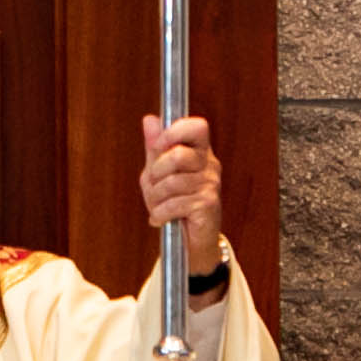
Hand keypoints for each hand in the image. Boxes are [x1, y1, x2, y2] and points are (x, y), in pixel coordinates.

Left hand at [139, 115, 224, 284]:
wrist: (190, 240)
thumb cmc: (175, 203)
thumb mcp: (158, 173)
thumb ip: (155, 148)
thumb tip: (150, 119)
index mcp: (199, 152)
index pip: (197, 127)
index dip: (174, 132)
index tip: (159, 146)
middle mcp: (209, 166)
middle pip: (177, 155)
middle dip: (156, 172)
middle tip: (154, 185)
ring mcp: (210, 185)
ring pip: (171, 182)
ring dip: (155, 198)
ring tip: (157, 206)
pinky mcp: (208, 205)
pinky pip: (174, 204)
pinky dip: (160, 214)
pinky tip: (161, 218)